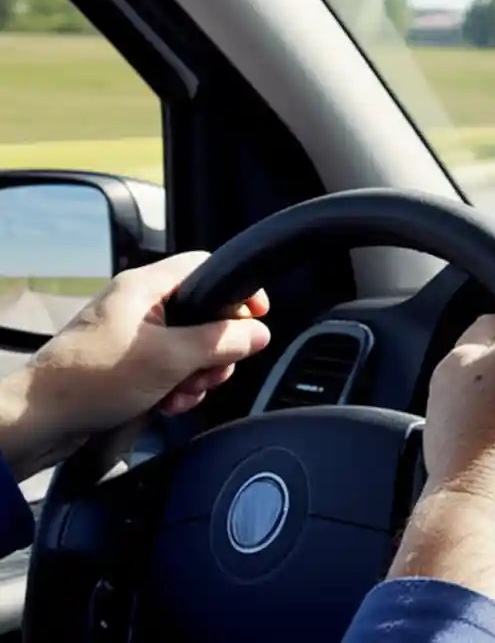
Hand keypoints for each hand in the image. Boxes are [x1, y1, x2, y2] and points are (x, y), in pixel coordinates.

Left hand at [0, 252, 270, 479]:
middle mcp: (139, 304)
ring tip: (182, 393)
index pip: (207, 268)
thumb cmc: (92, 381)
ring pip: (190, 346)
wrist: (40, 419)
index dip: (239, 292)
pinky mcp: (127, 361)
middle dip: (216, 348)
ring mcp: (132, 333)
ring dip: (197, 374)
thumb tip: (260, 333)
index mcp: (146, 287)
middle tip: (212, 371)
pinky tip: (167, 403)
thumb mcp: (172, 359)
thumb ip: (222, 342)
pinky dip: (176, 386)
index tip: (258, 317)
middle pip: (204, 314)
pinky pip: (170, 366)